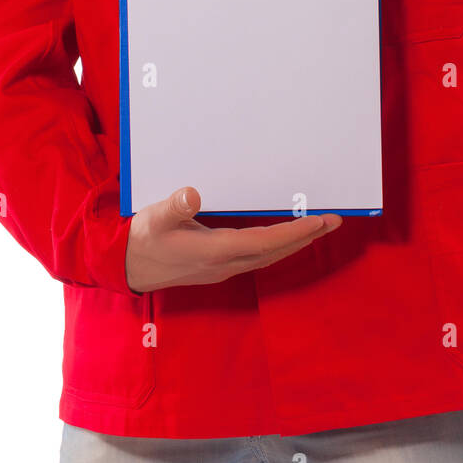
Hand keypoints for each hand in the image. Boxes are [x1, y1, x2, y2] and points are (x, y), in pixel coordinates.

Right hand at [125, 186, 342, 292]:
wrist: (127, 268)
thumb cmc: (142, 239)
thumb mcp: (154, 218)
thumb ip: (173, 207)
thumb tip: (192, 195)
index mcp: (214, 251)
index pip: (264, 243)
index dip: (294, 233)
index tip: (319, 222)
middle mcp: (225, 263)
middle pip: (275, 252)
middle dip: (306, 237)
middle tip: (335, 221)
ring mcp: (224, 268)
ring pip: (269, 256)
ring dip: (296, 242)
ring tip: (319, 227)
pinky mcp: (220, 266)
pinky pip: (259, 256)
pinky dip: (279, 246)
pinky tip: (286, 236)